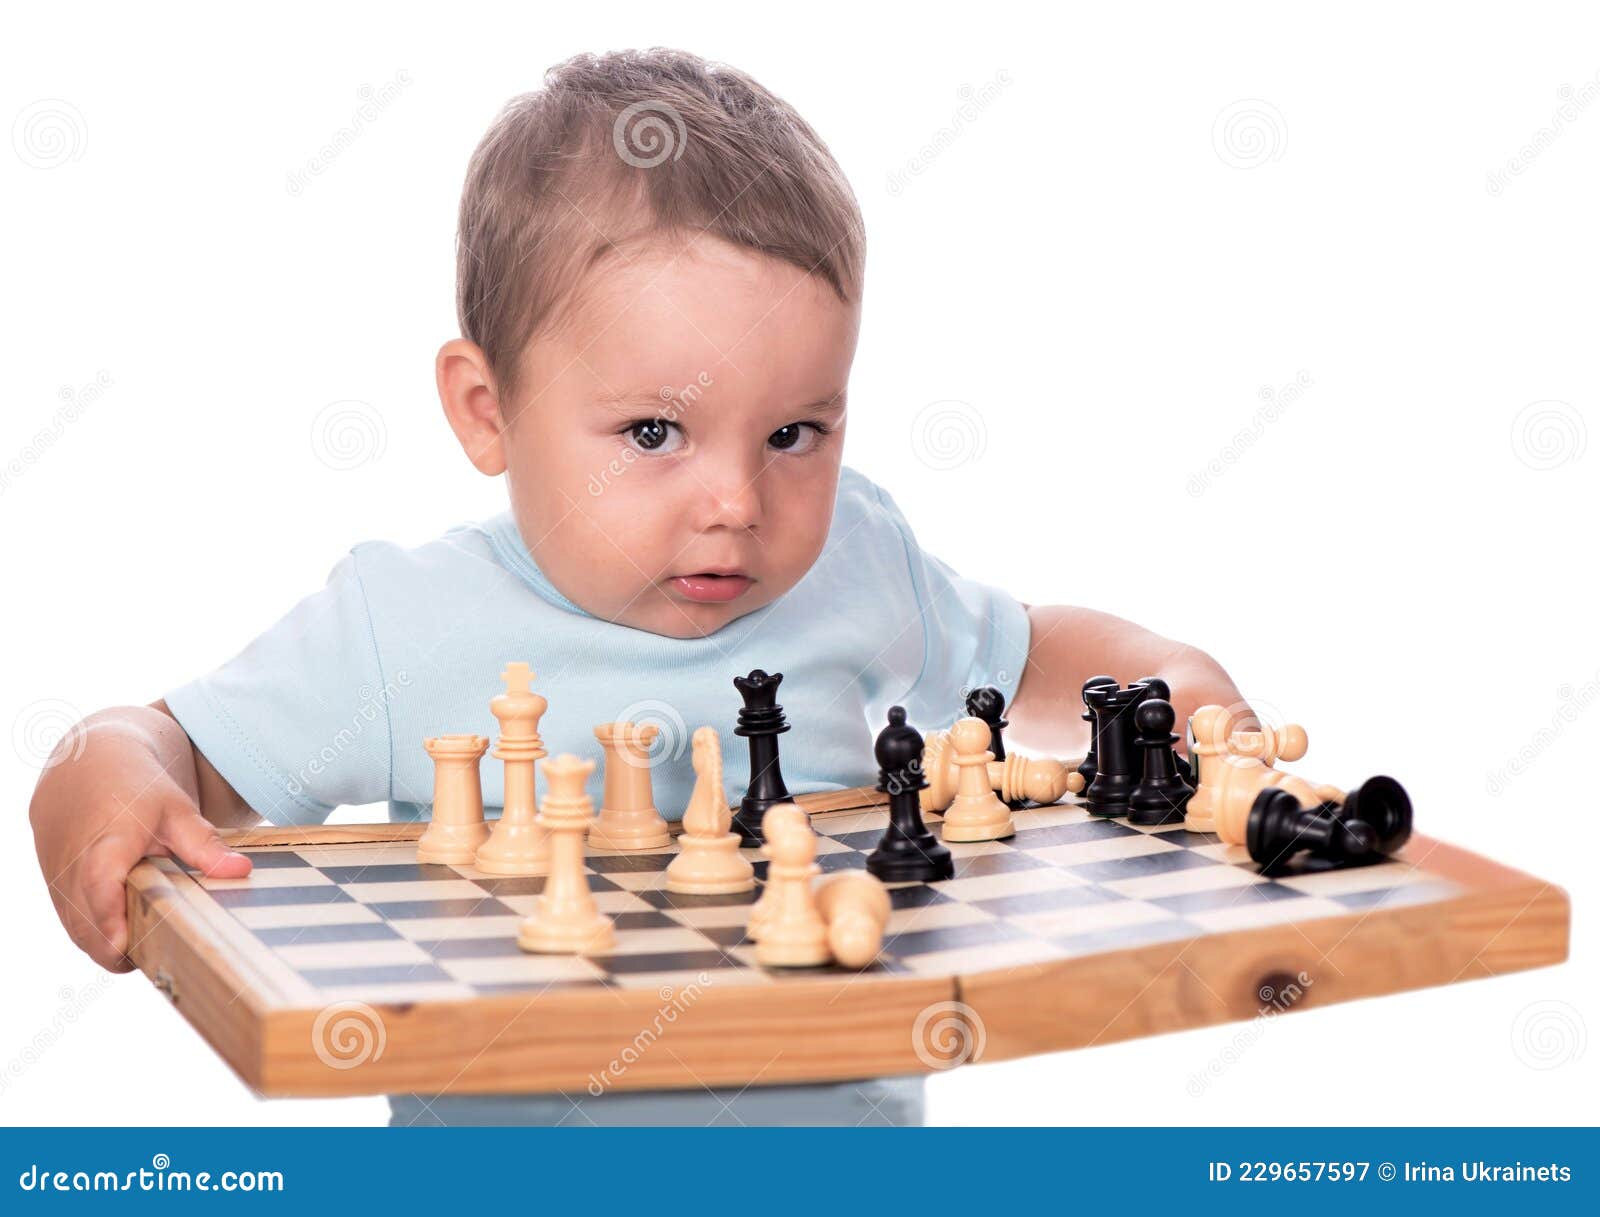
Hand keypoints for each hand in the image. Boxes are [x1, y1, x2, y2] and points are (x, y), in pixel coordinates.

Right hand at [29, 712, 250, 971]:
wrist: (85, 768)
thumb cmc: (134, 788)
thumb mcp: (176, 810)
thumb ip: (204, 844)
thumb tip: (241, 871)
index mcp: (104, 846)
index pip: (99, 889)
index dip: (111, 922)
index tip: (128, 949)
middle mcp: (73, 869)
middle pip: (88, 928)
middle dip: (121, 950)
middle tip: (166, 955)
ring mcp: (60, 884)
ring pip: (80, 935)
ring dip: (110, 947)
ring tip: (154, 946)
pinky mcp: (57, 892)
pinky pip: (75, 927)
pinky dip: (99, 935)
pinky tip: (132, 932)